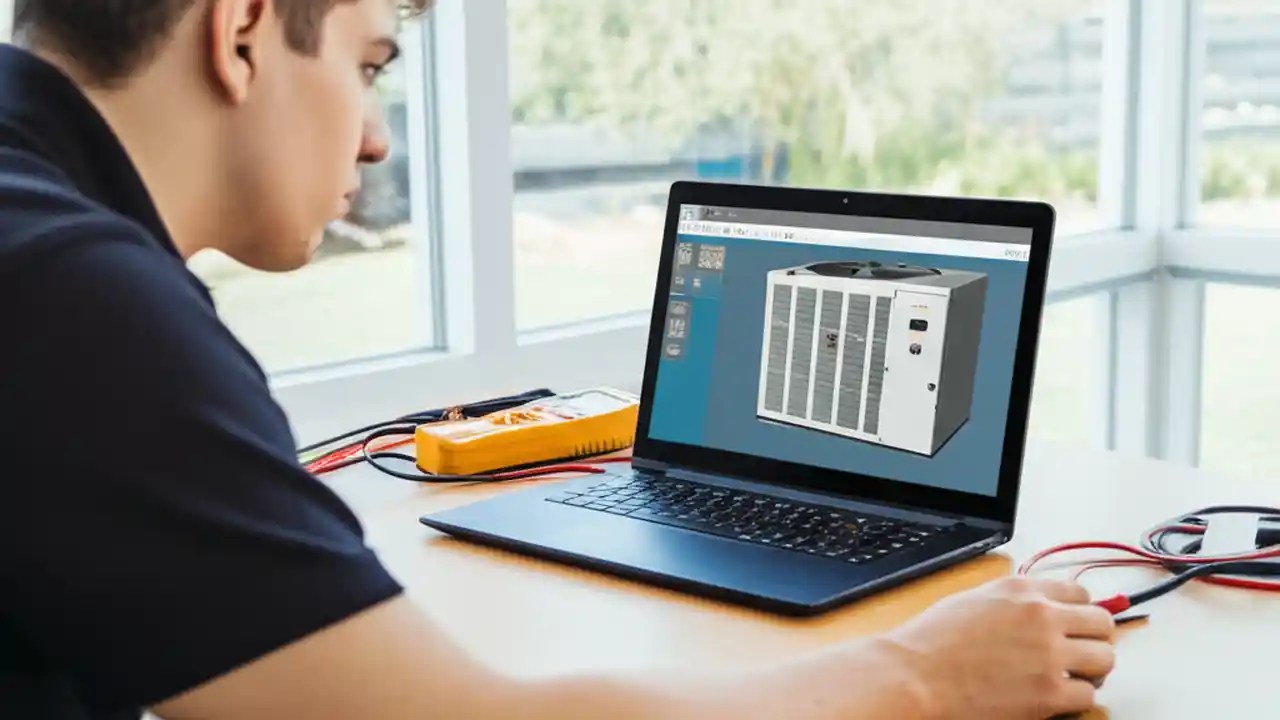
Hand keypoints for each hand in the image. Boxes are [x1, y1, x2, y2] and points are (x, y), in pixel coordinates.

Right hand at [884, 576, 1116, 719]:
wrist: (916, 676)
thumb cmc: (932, 641)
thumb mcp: (973, 599)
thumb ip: (1012, 600)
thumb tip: (1036, 608)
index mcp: (1022, 590)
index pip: (1080, 594)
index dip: (1079, 613)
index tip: (1074, 625)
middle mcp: (1042, 616)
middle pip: (1102, 623)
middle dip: (1094, 639)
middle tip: (1081, 653)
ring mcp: (1049, 655)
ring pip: (1105, 658)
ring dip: (1092, 669)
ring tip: (1073, 677)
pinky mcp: (1049, 694)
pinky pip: (1088, 694)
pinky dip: (1076, 698)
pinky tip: (1056, 698)